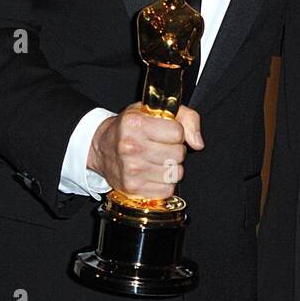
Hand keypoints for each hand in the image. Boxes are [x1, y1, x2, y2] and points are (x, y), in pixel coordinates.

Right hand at [88, 102, 203, 199]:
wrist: (101, 147)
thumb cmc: (131, 127)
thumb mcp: (156, 110)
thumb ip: (187, 118)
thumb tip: (198, 143)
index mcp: (136, 124)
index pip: (178, 133)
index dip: (177, 132)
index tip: (166, 132)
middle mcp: (131, 147)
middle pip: (178, 154)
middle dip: (175, 150)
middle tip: (162, 146)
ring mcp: (131, 170)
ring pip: (175, 173)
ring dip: (171, 167)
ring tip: (158, 159)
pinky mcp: (132, 188)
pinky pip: (167, 189)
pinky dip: (165, 183)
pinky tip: (154, 173)